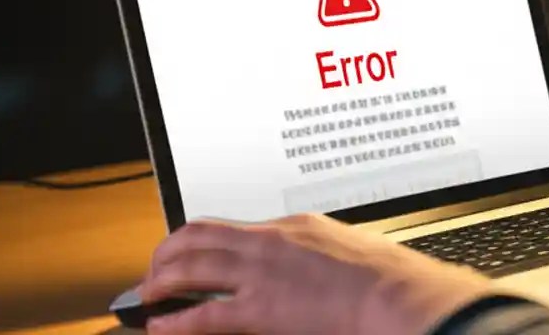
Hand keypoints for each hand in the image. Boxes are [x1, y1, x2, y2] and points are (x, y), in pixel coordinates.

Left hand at [139, 213, 496, 334]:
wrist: (400, 298)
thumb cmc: (392, 281)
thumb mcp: (357, 253)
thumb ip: (329, 256)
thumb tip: (325, 269)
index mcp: (298, 225)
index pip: (239, 227)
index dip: (209, 241)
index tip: (199, 254)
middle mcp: (271, 240)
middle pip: (201, 234)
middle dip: (171, 250)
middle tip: (157, 269)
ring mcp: (262, 273)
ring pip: (190, 264)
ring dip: (161, 279)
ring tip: (149, 295)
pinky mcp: (260, 308)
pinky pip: (202, 312)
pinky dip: (174, 321)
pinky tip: (161, 328)